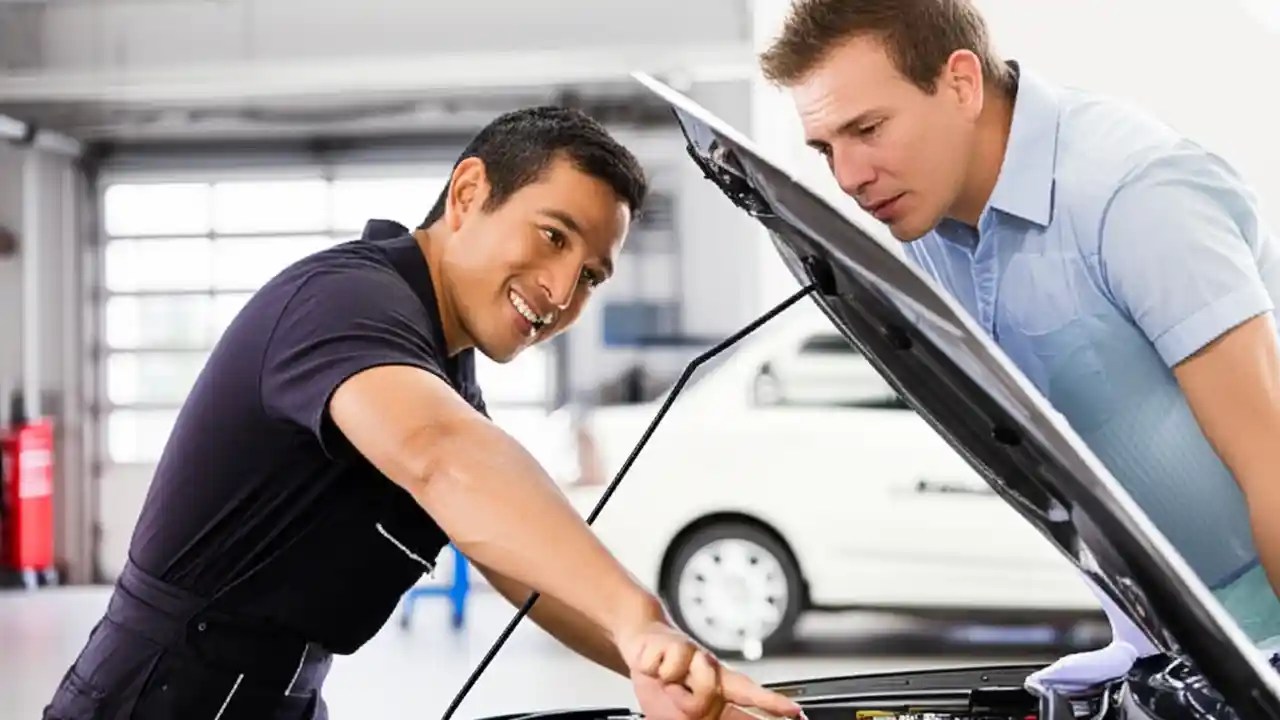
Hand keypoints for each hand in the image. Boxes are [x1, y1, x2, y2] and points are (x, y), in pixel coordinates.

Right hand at [618, 622, 801, 718]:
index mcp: (720, 689)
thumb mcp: (680, 714)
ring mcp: (698, 656)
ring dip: (671, 688)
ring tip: (665, 679)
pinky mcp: (680, 644)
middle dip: (687, 700)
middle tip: (672, 692)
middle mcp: (714, 670)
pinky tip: (656, 665)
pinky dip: (655, 670)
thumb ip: (698, 717)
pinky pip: (668, 670)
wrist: (640, 648)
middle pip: (712, 694)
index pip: (751, 699)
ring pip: (691, 686)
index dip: (774, 704)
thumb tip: (703, 714)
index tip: (796, 712)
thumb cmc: (663, 683)